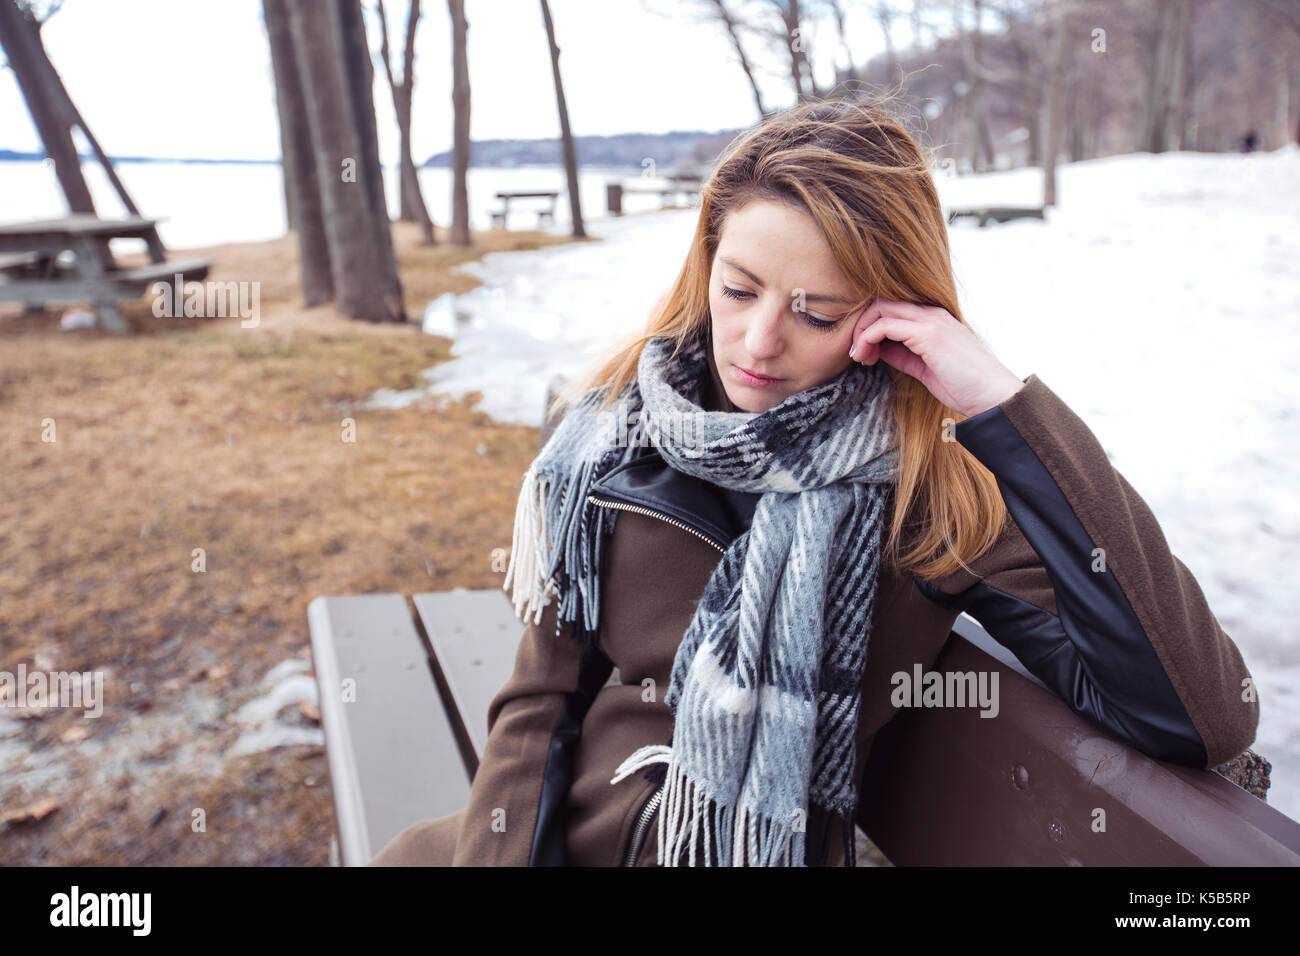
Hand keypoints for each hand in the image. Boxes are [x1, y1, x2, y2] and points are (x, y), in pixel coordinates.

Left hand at [847, 298, 1024, 417]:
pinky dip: (867, 339)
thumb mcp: (926, 367)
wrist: (994, 396)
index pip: (893, 309)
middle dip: (861, 326)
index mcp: (935, 319)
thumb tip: (878, 350)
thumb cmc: (964, 386)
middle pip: (882, 303)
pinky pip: (885, 326)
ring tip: (858, 357)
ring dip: (861, 333)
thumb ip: (904, 354)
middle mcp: (932, 314)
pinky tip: (867, 358)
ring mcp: (931, 321)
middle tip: (855, 354)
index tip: (864, 353)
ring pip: (880, 309)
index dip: (871, 327)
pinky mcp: (928, 334)